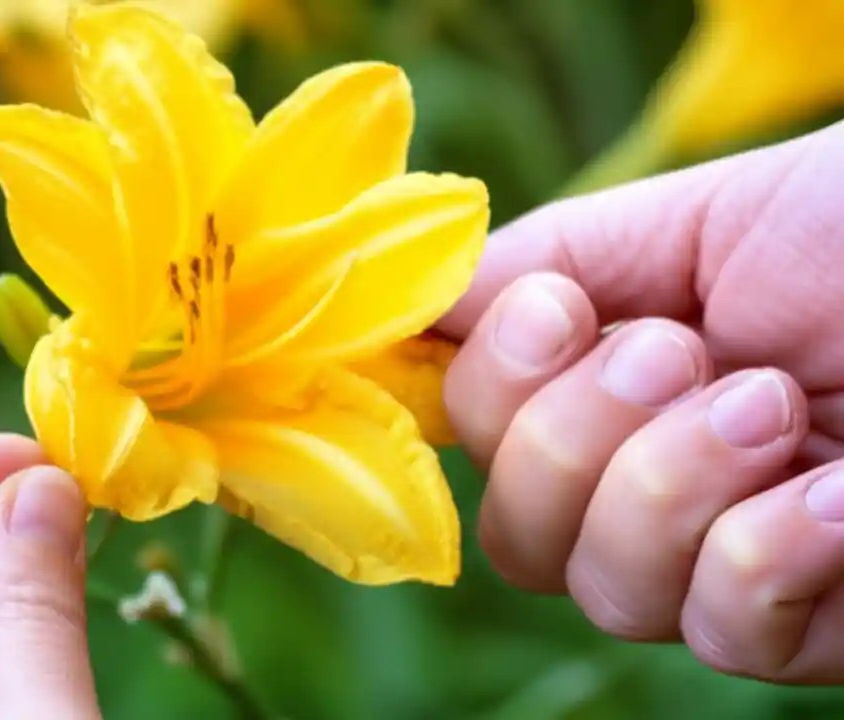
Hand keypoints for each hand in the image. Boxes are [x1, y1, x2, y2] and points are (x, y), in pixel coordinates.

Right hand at [438, 121, 843, 681]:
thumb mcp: (677, 220)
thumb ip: (532, 266)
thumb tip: (406, 321)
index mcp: (595, 389)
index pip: (465, 441)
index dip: (483, 396)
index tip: (558, 316)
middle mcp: (639, 485)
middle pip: (515, 533)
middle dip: (576, 438)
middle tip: (688, 356)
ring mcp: (717, 561)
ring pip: (604, 588)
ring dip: (674, 483)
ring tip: (774, 407)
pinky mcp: (807, 626)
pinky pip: (722, 628)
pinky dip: (765, 552)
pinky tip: (837, 489)